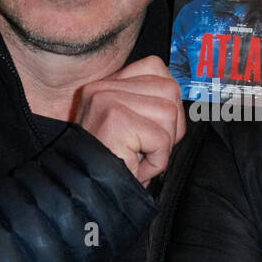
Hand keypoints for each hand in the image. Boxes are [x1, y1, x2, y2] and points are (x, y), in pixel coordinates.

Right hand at [74, 56, 185, 185]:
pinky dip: (157, 161)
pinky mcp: (116, 121)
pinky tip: (136, 167)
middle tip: (148, 147)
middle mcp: (101, 88)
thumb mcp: (125, 127)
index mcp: (103, 85)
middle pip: (169, 89)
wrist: (83, 194)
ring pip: (169, 113)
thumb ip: (147, 105)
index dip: (167, 98)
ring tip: (139, 158)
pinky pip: (161, 139)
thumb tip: (178, 100)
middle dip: (171, 125)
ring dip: (163, 146)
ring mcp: (107, 101)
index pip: (154, 67)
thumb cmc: (107, 168)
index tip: (156, 124)